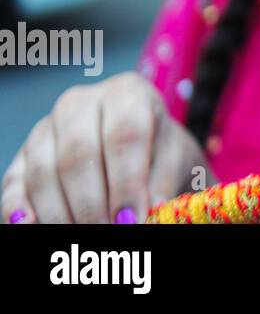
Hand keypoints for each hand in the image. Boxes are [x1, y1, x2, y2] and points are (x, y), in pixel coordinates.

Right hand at [2, 72, 210, 222]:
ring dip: (61, 213)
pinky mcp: (22, 155)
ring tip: (82, 238)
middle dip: (91, 203)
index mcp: (128, 93)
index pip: (124, 134)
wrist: (140, 150)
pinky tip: (32, 226)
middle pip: (78, 154)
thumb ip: (161, 183)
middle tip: (106, 234)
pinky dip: (19, 209)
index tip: (132, 220)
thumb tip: (149, 212)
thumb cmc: (159, 155)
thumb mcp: (173, 162)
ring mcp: (46, 127)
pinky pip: (14, 183)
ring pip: (44, 171)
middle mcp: (81, 102)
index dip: (127, 181)